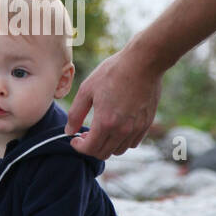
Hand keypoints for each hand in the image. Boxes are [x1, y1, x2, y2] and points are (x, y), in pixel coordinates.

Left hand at [65, 44, 162, 159]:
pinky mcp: (147, 123)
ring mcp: (136, 128)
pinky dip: (122, 141)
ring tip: (101, 132)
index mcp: (105, 122)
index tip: (75, 140)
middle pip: (103, 153)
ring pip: (119, 150)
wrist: (143, 62)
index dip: (79, 147)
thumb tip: (69, 131)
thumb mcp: (87, 89)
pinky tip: (117, 128)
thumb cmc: (113, 72)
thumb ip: (75, 113)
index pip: (90, 149)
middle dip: (91, 148)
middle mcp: (122, 130)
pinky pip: (132, 142)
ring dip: (107, 145)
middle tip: (85, 136)